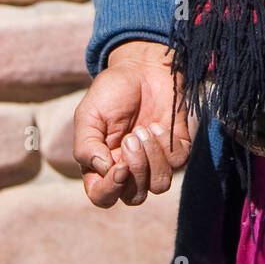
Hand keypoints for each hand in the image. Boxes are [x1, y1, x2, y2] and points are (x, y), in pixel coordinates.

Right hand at [73, 41, 190, 207]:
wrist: (142, 66)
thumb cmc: (111, 91)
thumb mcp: (88, 115)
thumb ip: (86, 146)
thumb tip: (102, 171)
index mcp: (102, 166)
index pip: (103, 197)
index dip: (111, 189)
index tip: (120, 166)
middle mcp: (129, 168)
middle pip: (134, 196)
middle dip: (136, 169)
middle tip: (132, 137)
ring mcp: (155, 160)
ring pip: (159, 186)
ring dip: (153, 160)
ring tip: (145, 130)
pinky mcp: (177, 147)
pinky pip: (178, 162)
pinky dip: (168, 145)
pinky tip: (159, 125)